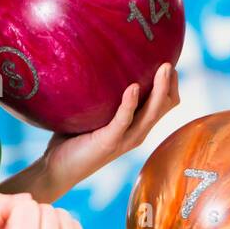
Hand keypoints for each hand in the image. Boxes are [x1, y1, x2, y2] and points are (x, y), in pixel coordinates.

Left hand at [38, 63, 179, 196]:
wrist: (58, 168)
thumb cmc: (74, 138)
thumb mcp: (95, 113)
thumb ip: (103, 94)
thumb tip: (98, 60)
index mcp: (137, 126)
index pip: (165, 105)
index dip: (171, 85)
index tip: (168, 62)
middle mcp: (137, 133)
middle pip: (165, 107)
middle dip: (170, 85)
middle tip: (169, 63)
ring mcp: (125, 139)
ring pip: (151, 114)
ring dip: (159, 91)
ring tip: (163, 70)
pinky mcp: (110, 142)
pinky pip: (124, 121)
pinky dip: (130, 104)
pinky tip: (133, 88)